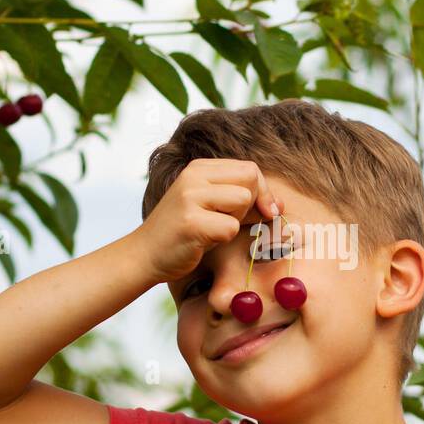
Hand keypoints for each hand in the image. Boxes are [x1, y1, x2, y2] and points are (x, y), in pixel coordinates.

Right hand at [135, 158, 283, 284]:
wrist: (144, 255)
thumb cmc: (184, 234)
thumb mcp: (212, 209)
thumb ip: (244, 204)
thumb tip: (279, 205)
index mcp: (199, 168)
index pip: (250, 168)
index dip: (264, 192)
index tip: (265, 212)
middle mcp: (194, 176)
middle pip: (250, 178)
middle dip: (252, 204)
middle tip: (232, 221)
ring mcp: (190, 197)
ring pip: (243, 200)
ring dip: (236, 222)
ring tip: (212, 230)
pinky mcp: (190, 221)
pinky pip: (230, 228)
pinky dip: (223, 239)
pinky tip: (202, 241)